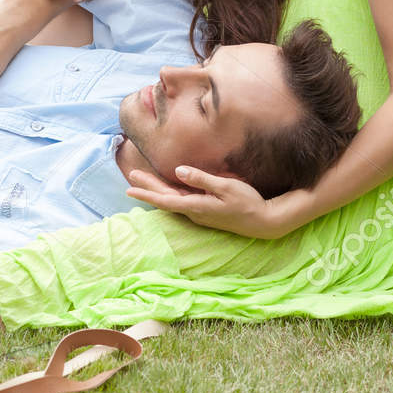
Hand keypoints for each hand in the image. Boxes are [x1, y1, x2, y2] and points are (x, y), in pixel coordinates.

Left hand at [125, 166, 292, 238]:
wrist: (263, 222)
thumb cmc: (247, 202)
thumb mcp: (226, 187)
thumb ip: (201, 179)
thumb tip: (178, 170)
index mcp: (196, 206)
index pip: (165, 200)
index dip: (146, 194)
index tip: (129, 189)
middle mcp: (194, 212)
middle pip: (165, 199)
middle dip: (147, 187)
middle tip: (130, 175)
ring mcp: (199, 213)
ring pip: (172, 200)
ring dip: (156, 190)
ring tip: (141, 181)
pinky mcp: (205, 211)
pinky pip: (181, 202)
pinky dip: (169, 194)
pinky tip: (165, 189)